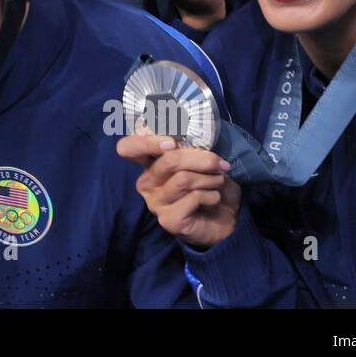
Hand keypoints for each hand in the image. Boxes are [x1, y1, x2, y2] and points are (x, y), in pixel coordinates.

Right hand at [116, 134, 239, 249]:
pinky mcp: (169, 220)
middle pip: (168, 160)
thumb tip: (192, 137)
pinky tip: (213, 199)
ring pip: (183, 179)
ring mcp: (155, 203)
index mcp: (149, 163)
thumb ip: (190, 147)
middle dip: (202, 159)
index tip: (173, 143)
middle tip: (221, 164)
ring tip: (219, 181)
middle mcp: (146, 183)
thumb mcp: (202, 158)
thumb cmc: (212, 183)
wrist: (227, 217)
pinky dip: (211, 195)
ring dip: (210, 178)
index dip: (146, 142)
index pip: (128, 148)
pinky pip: (192, 198)